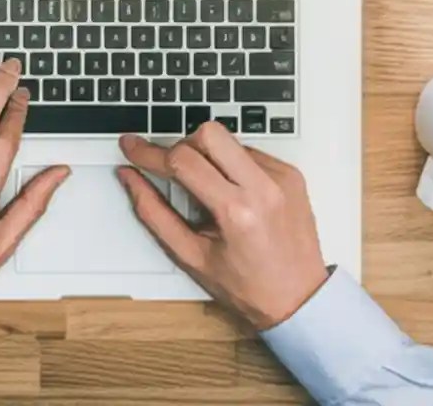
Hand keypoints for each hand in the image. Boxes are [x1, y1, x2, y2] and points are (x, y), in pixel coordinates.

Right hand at [116, 124, 328, 329]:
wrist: (300, 299)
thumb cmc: (249, 287)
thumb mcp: (192, 257)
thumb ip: (155, 213)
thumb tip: (132, 180)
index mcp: (238, 211)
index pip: (183, 161)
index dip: (150, 152)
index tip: (133, 147)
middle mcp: (265, 187)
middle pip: (210, 133)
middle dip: (184, 145)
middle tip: (177, 172)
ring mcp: (282, 177)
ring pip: (230, 140)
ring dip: (210, 157)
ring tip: (212, 194)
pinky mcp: (291, 174)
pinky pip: (251, 152)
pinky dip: (233, 166)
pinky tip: (234, 194)